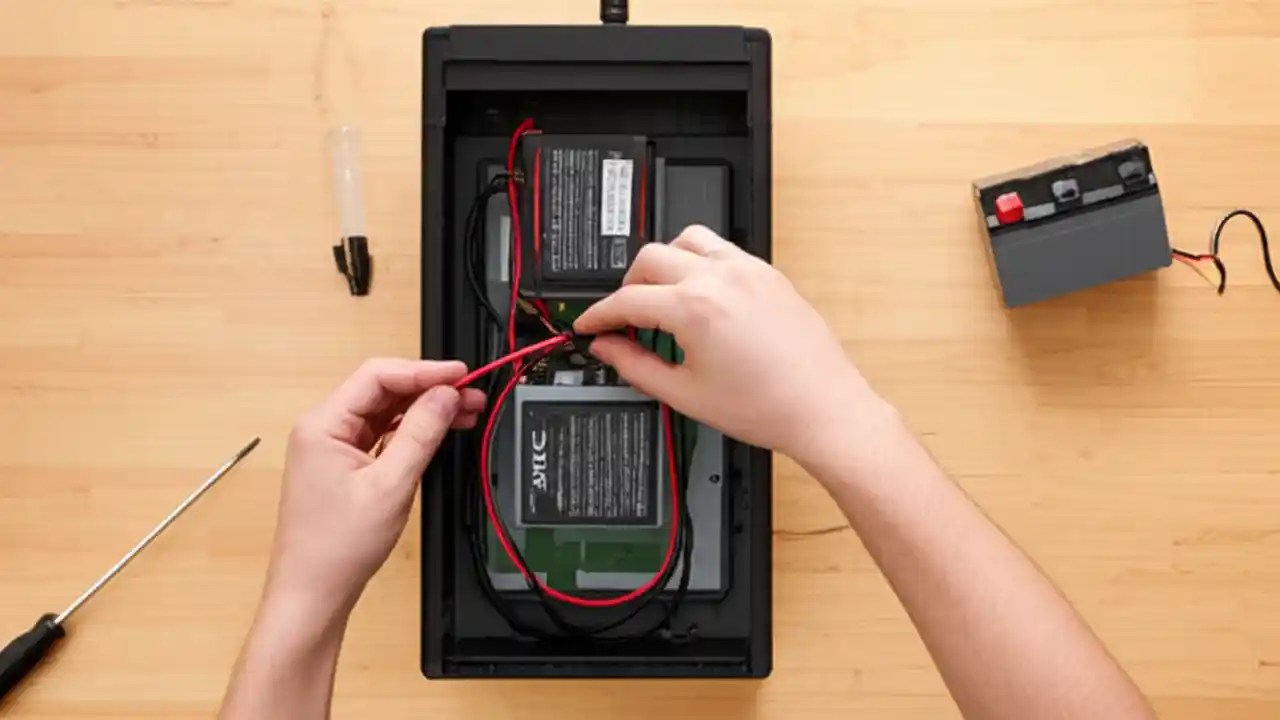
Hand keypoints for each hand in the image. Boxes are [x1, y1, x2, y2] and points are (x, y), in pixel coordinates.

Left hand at [265, 359, 485, 614]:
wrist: (313, 592)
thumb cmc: (338, 547)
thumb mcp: (390, 485)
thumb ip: (421, 434)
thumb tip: (446, 395)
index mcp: (323, 424)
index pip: (378, 376)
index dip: (424, 371)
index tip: (461, 375)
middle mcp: (323, 429)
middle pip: (383, 390)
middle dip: (429, 390)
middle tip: (472, 396)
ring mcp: (332, 447)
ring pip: (386, 412)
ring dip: (424, 410)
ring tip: (466, 413)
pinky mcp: (343, 464)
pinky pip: (382, 435)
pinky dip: (412, 431)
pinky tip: (439, 433)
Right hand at [575, 226, 878, 461]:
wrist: (822, 409)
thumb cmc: (769, 406)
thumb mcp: (685, 394)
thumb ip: (636, 366)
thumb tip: (609, 349)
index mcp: (695, 307)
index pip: (627, 299)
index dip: (599, 315)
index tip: (590, 325)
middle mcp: (721, 278)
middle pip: (650, 258)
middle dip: (628, 286)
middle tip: (624, 317)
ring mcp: (748, 271)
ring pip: (687, 239)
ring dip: (664, 262)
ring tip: (661, 296)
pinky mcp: (769, 274)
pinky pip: (722, 249)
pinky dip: (700, 262)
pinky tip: (700, 293)